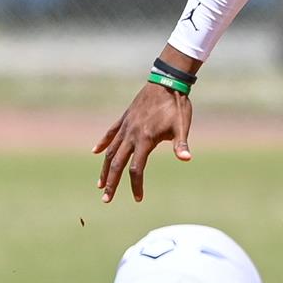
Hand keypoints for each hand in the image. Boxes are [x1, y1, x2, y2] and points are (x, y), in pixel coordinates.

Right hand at [94, 84, 193, 203]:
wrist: (166, 82)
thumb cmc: (176, 105)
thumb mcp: (181, 125)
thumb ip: (181, 144)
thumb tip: (186, 159)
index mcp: (145, 139)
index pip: (136, 168)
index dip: (136, 185)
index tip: (138, 198)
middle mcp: (131, 134)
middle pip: (117, 163)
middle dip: (111, 183)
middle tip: (106, 199)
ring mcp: (126, 126)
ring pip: (110, 151)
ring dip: (104, 168)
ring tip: (99, 184)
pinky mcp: (125, 118)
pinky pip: (110, 133)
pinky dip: (103, 143)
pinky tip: (95, 151)